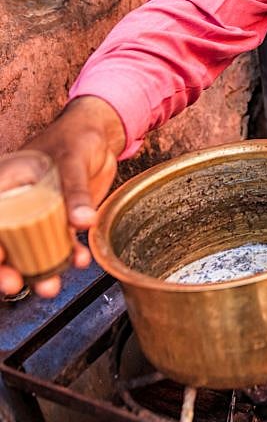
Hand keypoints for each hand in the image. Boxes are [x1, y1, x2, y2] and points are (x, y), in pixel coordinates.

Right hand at [0, 96, 125, 299]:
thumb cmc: (77, 137)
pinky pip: (58, 245)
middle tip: (13, 284)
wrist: (101, 135)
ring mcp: (38, 214)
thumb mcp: (72, 161)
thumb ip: (74, 192)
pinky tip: (78, 260)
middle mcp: (18, 202)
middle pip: (2, 240)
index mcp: (6, 184)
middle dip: (5, 267)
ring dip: (37, 271)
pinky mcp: (60, 221)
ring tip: (50, 286)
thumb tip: (81, 222)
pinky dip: (67, 256)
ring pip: (29, 249)